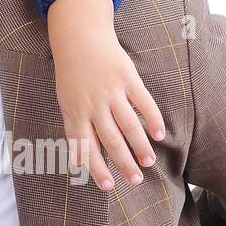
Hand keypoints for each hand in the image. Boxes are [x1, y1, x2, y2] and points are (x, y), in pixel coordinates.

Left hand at [48, 0, 165, 190]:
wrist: (79, 39)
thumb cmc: (72, 76)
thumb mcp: (66, 102)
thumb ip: (76, 129)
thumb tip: (82, 160)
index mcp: (75, 112)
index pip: (84, 146)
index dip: (95, 168)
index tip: (108, 186)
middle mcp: (92, 104)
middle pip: (110, 139)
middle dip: (123, 162)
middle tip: (135, 180)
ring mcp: (111, 91)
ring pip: (128, 124)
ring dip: (140, 146)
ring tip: (149, 162)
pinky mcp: (127, 77)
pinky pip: (144, 102)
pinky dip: (152, 119)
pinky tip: (159, 135)